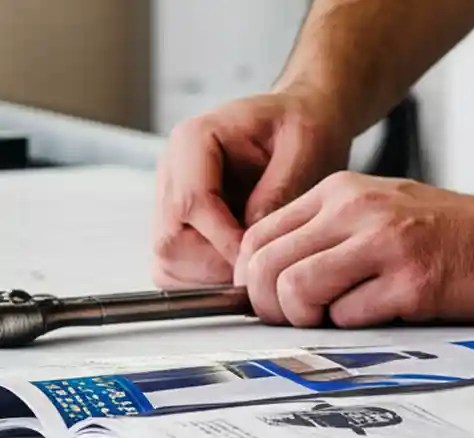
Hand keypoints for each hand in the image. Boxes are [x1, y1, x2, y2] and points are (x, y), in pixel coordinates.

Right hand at [152, 92, 352, 287]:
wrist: (300, 120)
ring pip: (168, 261)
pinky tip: (248, 270)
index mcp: (193, 140)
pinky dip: (209, 280)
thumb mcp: (303, 146)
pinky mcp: (181, 224)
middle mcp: (172, 171)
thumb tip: (253, 240)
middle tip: (265, 272)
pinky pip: (178, 268)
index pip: (190, 204)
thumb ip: (279, 190)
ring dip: (212, 278)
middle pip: (170, 241)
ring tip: (260, 271)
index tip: (264, 260)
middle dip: (218, 266)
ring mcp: (171, 199)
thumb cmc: (303, 126)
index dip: (227, 242)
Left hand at [234, 171, 473, 327]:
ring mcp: (387, 244)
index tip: (274, 301)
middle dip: (269, 306)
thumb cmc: (458, 235)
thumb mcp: (384, 211)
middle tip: (296, 322)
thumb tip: (276, 281)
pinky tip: (384, 317)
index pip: (258, 236)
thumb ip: (331, 235)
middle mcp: (358, 210)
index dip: (254, 279)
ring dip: (305, 319)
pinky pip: (349, 316)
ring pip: (296, 288)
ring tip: (336, 321)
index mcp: (343, 192)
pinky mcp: (414, 282)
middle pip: (266, 264)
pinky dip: (355, 328)